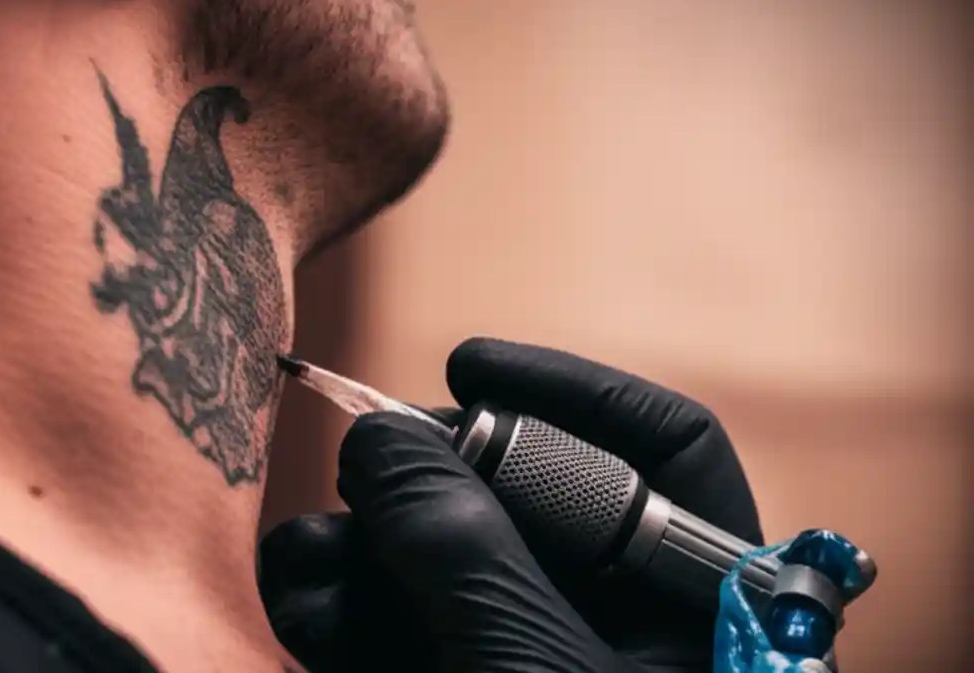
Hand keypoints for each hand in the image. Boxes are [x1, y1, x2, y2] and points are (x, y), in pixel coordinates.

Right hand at [260, 338, 762, 672]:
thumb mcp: (531, 671)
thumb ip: (464, 550)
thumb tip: (386, 436)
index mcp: (705, 606)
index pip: (667, 451)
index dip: (570, 390)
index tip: (467, 362)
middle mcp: (626, 618)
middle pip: (533, 493)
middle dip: (430, 476)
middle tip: (366, 462)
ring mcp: (536, 649)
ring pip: (452, 556)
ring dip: (363, 547)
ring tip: (307, 558)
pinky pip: (405, 620)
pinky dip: (346, 608)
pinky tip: (300, 602)